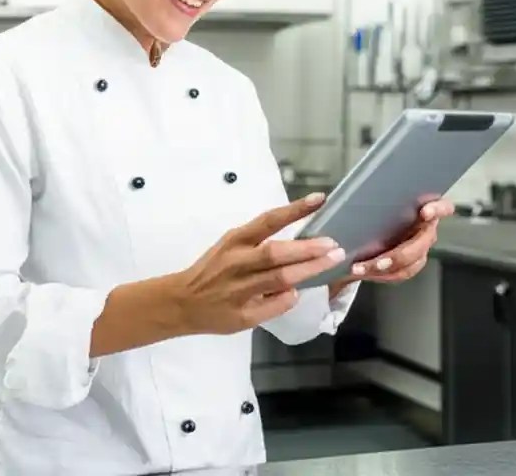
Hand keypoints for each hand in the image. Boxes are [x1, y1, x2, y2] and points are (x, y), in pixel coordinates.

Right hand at [169, 193, 346, 335]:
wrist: (181, 302)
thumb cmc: (211, 271)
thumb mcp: (230, 248)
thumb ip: (259, 246)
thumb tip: (301, 247)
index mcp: (234, 241)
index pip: (268, 221)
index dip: (294, 210)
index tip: (318, 200)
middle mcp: (237, 263)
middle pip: (276, 253)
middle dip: (308, 249)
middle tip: (333, 245)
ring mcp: (239, 290)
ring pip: (280, 279)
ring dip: (308, 270)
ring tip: (331, 263)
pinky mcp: (243, 315)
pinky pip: (275, 305)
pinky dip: (290, 298)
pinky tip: (296, 293)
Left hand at [334, 198, 453, 287]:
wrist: (351, 241)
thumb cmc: (358, 217)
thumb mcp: (353, 205)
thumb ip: (349, 200)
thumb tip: (323, 198)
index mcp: (418, 209)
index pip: (441, 207)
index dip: (437, 209)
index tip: (424, 212)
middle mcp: (422, 229)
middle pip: (424, 243)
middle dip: (400, 254)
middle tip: (379, 262)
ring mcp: (417, 249)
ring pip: (412, 262)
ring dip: (388, 267)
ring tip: (362, 268)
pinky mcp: (407, 265)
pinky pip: (401, 273)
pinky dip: (382, 274)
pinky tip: (363, 271)